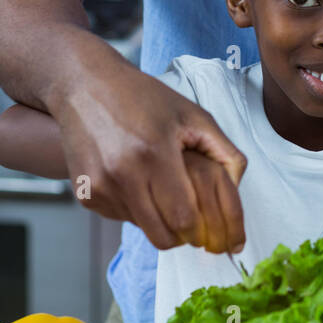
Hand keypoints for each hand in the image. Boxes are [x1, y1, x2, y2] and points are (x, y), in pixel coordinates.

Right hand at [53, 61, 246, 252]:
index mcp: (154, 153)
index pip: (184, 218)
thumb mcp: (194, 115)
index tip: (208, 226)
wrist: (85, 86)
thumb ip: (225, 153)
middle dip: (183, 233)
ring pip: (142, 229)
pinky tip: (135, 179)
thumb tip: (237, 190)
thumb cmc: (144, 98)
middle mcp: (122, 174)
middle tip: (190, 215)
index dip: (201, 229)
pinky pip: (121, 217)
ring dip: (158, 219)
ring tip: (161, 186)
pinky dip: (135, 208)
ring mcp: (99, 186)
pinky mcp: (85, 194)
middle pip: (163, 235)